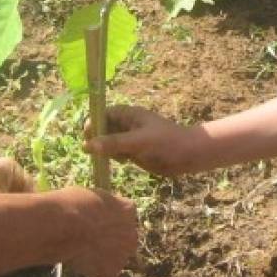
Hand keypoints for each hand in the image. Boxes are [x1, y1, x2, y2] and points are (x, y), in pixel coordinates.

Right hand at [55, 187, 137, 276]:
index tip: (96, 221)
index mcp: (128, 210)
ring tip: (80, 252)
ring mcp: (123, 256)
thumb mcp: (92, 196)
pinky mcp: (110, 273)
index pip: (125, 215)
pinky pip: (103, 276)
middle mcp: (132, 234)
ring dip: (102, 258)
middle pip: (125, 239)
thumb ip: (101, 207)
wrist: (65, 225)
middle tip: (90, 240)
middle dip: (111, 241)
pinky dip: (93, 273)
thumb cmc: (73, 204)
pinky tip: (78, 264)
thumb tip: (96, 211)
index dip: (109, 220)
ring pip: (115, 259)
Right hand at [84, 105, 199, 176]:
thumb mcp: (138, 142)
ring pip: (108, 143)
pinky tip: (123, 162)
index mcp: (128, 114)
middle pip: (103, 129)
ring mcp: (130, 138)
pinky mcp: (134, 151)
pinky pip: (117, 153)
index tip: (87, 138)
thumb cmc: (166, 142)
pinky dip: (115, 157)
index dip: (93, 124)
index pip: (102, 114)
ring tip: (116, 157)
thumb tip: (87, 145)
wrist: (189, 155)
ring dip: (106, 150)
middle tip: (99, 152)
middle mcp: (126, 124)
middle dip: (98, 140)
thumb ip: (114, 143)